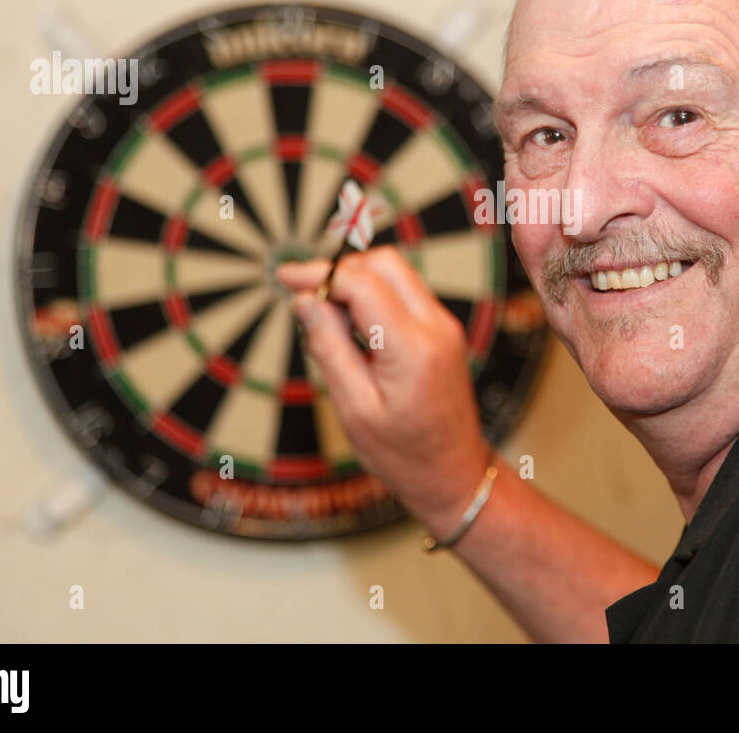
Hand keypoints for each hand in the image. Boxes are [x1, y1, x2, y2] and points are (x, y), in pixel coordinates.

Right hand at [276, 248, 492, 537]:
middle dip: (339, 270)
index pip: (362, 283)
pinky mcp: (443, 332)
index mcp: (413, 347)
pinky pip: (405, 294)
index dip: (319, 274)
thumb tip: (306, 300)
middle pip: (384, 264)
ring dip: (357, 280)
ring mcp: (444, 326)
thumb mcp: (354, 408)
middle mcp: (436, 327)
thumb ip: (329, 347)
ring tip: (325, 316)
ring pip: (397, 273)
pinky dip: (374, 295)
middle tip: (303, 293)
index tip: (285, 278)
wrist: (453, 473)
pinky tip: (351, 324)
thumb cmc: (405, 453)